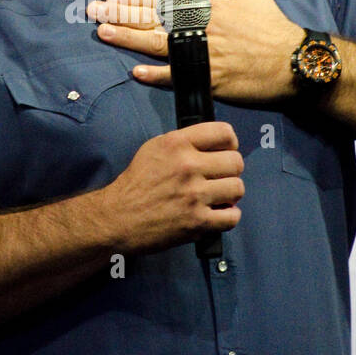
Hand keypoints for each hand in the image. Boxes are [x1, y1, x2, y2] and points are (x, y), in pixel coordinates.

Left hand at [87, 0, 304, 103]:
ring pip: (159, 44)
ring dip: (128, 38)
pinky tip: (135, 72)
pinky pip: (179, 77)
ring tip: (103, 33)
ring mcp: (205, 53)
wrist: (295, 63)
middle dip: (121, 14)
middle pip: (153, 19)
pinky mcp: (212, 78)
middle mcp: (201, 27)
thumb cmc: (274, 29)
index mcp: (208, 6)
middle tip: (93, 12)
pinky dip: (157, 75)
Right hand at [99, 122, 243, 254]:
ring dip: (229, 194)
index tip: (225, 151)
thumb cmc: (135, 183)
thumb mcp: (154, 148)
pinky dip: (227, 217)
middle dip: (230, 171)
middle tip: (219, 178)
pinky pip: (233, 217)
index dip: (230, 143)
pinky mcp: (197, 222)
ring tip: (217, 197)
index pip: (225, 132)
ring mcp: (194, 195)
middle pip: (236, 162)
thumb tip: (215, 144)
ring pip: (237, 188)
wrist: (118, 217)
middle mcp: (187, 166)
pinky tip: (216, 214)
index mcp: (177, 143)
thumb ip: (185, 142)